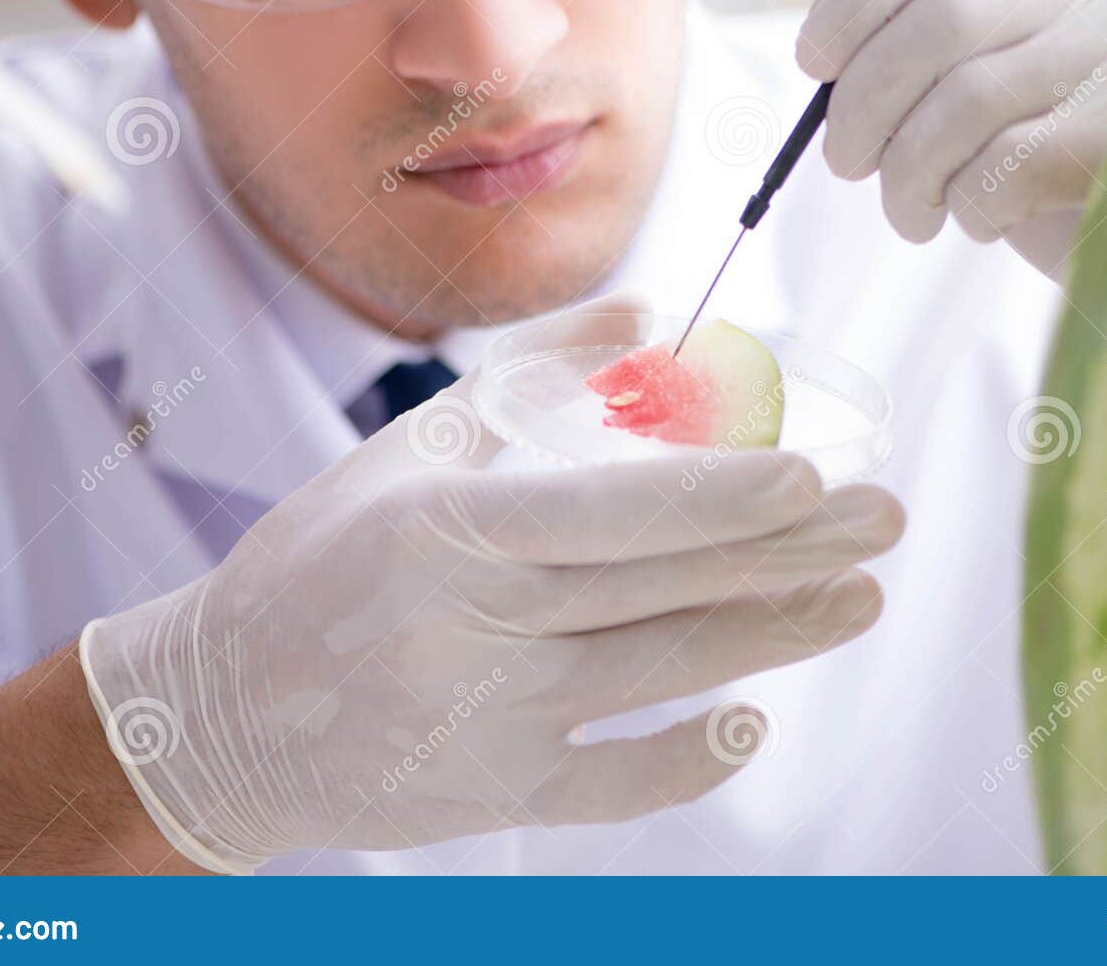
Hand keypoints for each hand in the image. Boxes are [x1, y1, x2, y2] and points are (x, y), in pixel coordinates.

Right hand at [79, 294, 903, 871]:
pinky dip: (688, 753)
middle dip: (788, 554)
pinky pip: (614, 780)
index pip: (609, 512)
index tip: (815, 477)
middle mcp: (466, 628)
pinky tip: (753, 720)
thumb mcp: (407, 450)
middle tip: (884, 521)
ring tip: (858, 599)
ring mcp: (482, 722)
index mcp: (443, 529)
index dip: (719, 498)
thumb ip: (528, 374)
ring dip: (770, 639)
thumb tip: (647, 313)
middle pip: (660, 588)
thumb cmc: (323, 558)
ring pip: (657, 675)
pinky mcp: (488, 794)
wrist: (222, 712)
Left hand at [796, 0, 1106, 277]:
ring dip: (907, 171)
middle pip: (943, 22)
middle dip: (865, 104)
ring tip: (907, 208)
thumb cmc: (1062, 139)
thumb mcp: (989, 57)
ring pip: (967, 101)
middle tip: (846, 161)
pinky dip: (966, 203)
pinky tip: (975, 220)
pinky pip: (1008, 167)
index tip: (815, 61)